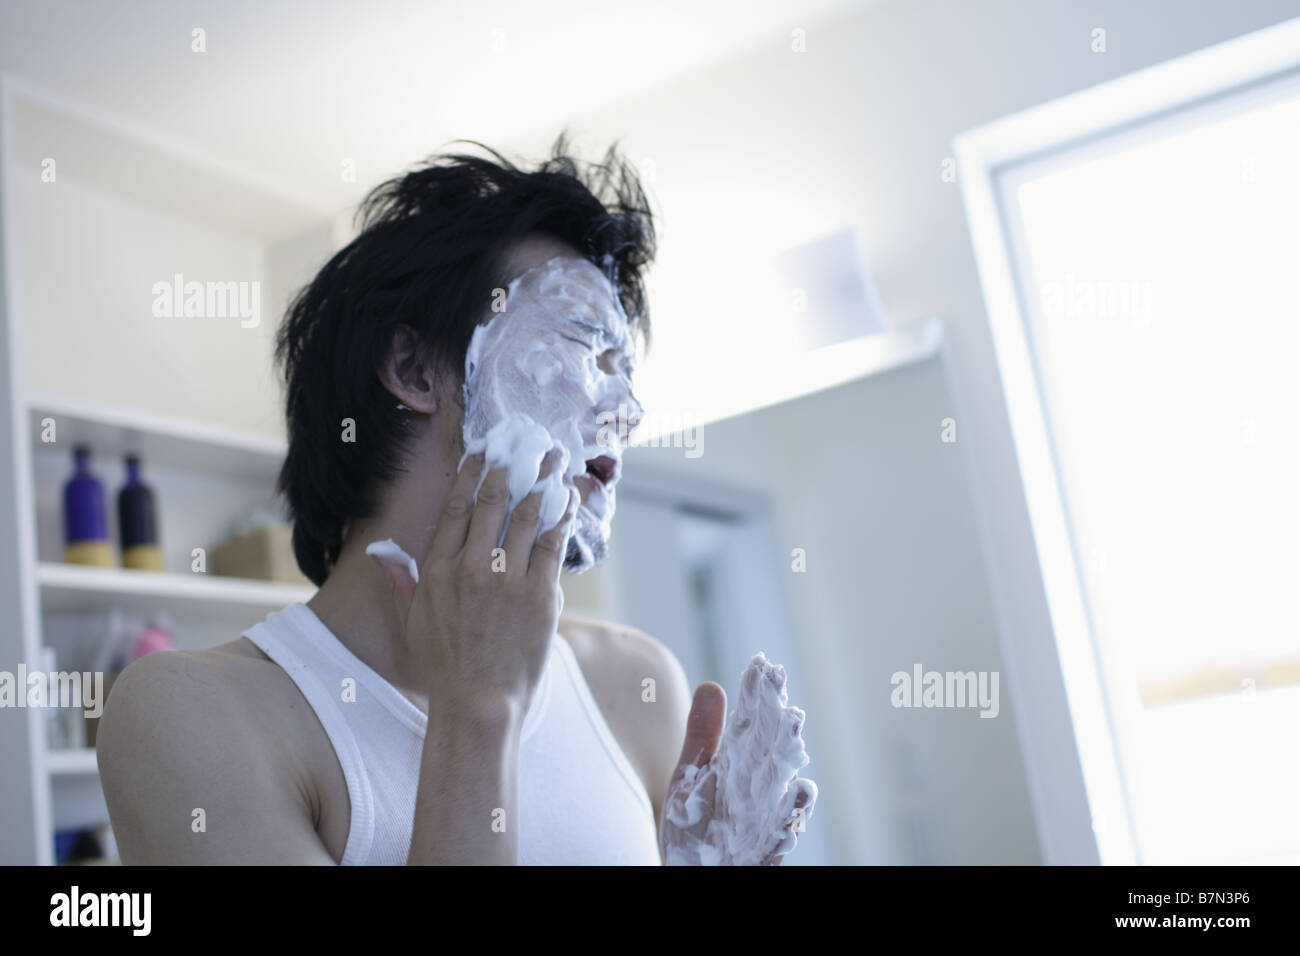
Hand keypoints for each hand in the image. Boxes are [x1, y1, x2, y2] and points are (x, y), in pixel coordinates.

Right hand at [374, 451, 577, 725]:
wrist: (479, 704)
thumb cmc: (444, 667)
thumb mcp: (411, 622)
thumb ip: (400, 581)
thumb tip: (382, 552)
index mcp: (438, 570)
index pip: (456, 508)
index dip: (472, 474)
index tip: (484, 452)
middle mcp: (472, 568)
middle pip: (493, 503)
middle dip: (512, 468)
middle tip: (527, 446)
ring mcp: (508, 580)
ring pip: (527, 517)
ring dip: (543, 483)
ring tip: (554, 460)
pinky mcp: (540, 595)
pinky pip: (552, 545)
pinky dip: (561, 518)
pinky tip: (568, 501)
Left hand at [660, 663, 817, 865]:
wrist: (694, 876)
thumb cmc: (694, 828)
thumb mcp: (692, 778)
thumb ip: (702, 736)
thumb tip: (711, 684)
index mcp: (741, 766)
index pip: (752, 724)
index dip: (758, 695)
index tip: (761, 663)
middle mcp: (759, 787)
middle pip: (770, 746)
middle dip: (776, 714)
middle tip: (779, 680)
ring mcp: (765, 819)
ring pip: (782, 783)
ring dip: (788, 754)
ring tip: (793, 722)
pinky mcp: (766, 850)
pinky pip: (782, 831)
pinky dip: (791, 812)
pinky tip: (801, 788)